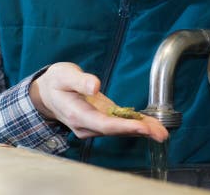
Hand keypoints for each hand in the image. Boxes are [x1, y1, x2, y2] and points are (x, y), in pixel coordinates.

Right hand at [29, 62, 167, 141]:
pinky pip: (119, 124)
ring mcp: (93, 124)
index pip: (103, 124)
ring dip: (141, 131)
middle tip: (160, 134)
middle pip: (115, 131)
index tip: (141, 127)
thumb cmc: (56, 81)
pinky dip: (136, 125)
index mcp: (76, 114)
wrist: (48, 92)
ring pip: (119, 130)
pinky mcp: (100, 119)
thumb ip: (80, 80)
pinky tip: (151, 126)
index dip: (123, 126)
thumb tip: (95, 86)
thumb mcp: (64, 75)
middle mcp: (86, 124)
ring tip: (161, 132)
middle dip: (138, 132)